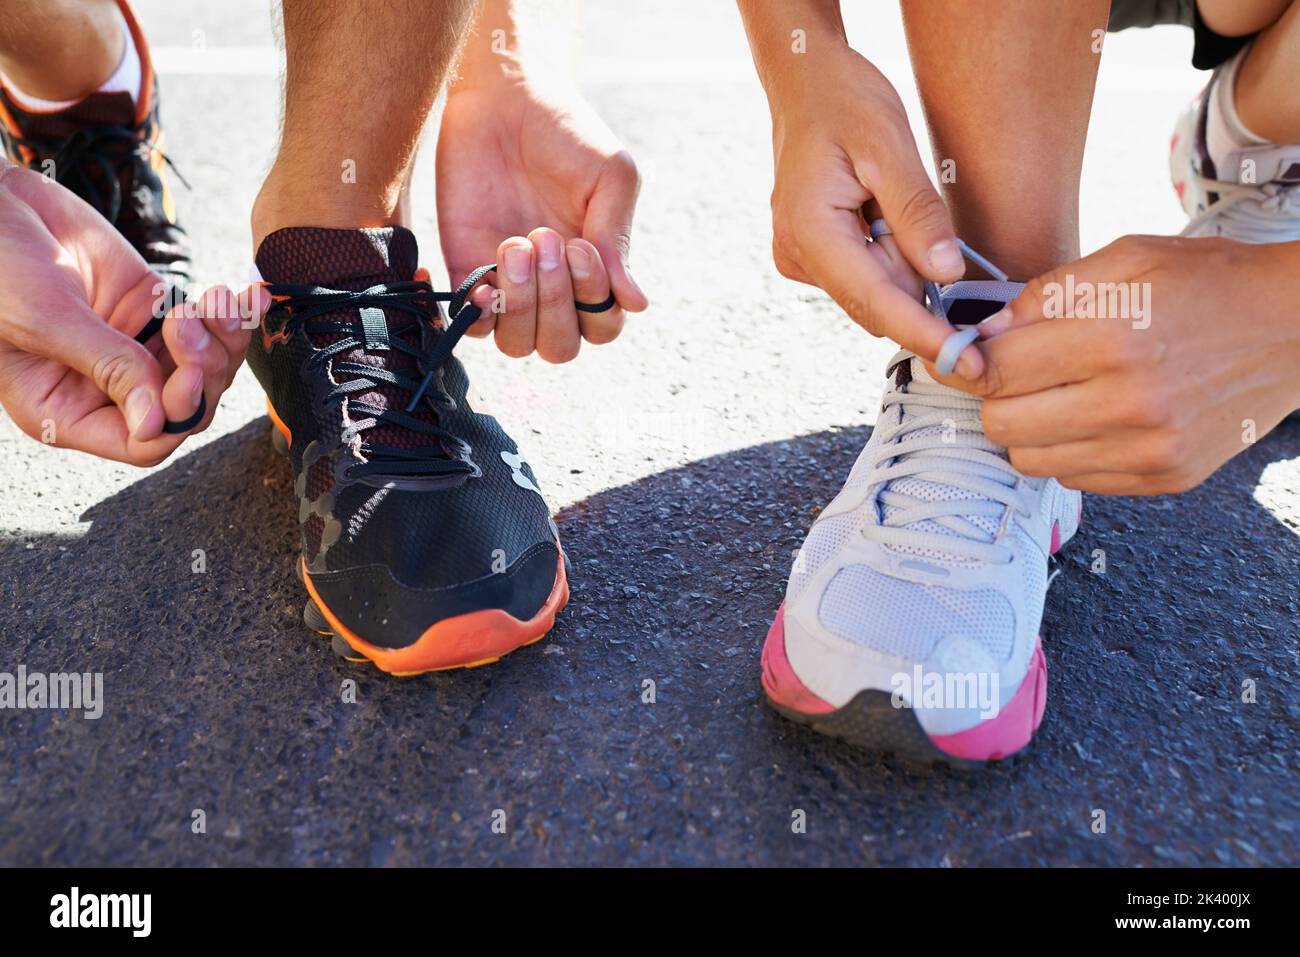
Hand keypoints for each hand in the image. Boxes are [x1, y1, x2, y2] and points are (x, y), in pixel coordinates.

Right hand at [0, 165, 263, 466]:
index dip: (176, 416)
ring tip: (214, 299)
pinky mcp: (156, 310)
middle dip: (203, 369)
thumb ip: (105, 366)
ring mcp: (136, 349)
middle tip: (188, 320)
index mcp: (67, 409)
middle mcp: (106, 389)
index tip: (189, 373)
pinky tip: (253, 296)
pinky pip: (209, 326)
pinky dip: (235, 314)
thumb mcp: (46, 319)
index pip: (142, 443)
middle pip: (185, 407)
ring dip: (223, 338)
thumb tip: (154, 425)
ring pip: (206, 369)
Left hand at [436, 72, 647, 362]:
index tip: (582, 246)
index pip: (603, 326)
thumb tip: (637, 303)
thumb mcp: (610, 179)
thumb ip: (617, 240)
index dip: (594, 302)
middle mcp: (553, 289)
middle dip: (557, 303)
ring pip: (517, 344)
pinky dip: (477, 313)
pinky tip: (485, 278)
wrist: (505, 97)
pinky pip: (470, 325)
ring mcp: (508, 284)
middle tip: (547, 239)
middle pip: (561, 348)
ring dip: (521, 304)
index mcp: (595, 272)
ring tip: (516, 243)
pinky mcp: (466, 269)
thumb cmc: (568, 133)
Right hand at [744, 23, 979, 373]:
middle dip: (918, 289)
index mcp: (809, 231)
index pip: (875, 301)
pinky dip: (888, 258)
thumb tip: (947, 275)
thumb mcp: (890, 147)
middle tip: (933, 230)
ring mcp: (799, 258)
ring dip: (901, 265)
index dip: (923, 334)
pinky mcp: (810, 255)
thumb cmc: (844, 102)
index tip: (966, 363)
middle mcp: (796, 255)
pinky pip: (862, 274)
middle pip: (874, 303)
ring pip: (872, 290)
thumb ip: (918, 215)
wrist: (805, 82)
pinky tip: (882, 214)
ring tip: (890, 201)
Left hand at [943, 235, 1299, 494]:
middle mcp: (1130, 403)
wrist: (1296, 327)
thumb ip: (1045, 295)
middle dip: (996, 398)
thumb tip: (982, 335)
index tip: (967, 356)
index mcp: (1114, 338)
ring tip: (1058, 395)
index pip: (998, 371)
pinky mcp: (1165, 477)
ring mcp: (1149, 448)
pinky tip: (1094, 418)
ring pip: (1031, 460)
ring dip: (1029, 430)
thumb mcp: (1126, 259)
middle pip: (1002, 425)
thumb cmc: (1207, 283)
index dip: (970, 362)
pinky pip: (1076, 479)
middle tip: (1016, 376)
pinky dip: (1070, 451)